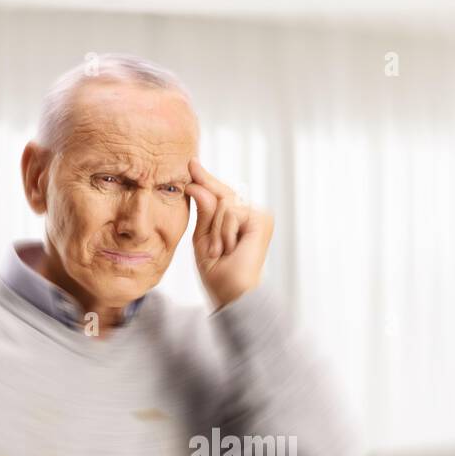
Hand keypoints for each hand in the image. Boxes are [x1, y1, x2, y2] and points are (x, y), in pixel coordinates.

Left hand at [186, 158, 273, 309]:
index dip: (205, 179)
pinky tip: (232, 248)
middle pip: (220, 194)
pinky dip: (226, 232)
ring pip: (223, 204)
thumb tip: (196, 184)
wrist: (232, 292)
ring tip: (224, 252)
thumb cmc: (218, 272)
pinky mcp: (262, 219)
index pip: (218, 193)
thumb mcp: (203, 237)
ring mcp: (257, 215)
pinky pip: (231, 212)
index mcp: (237, 218)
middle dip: (210, 222)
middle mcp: (249, 214)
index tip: (191, 163)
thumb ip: (203, 210)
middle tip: (216, 250)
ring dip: (217, 233)